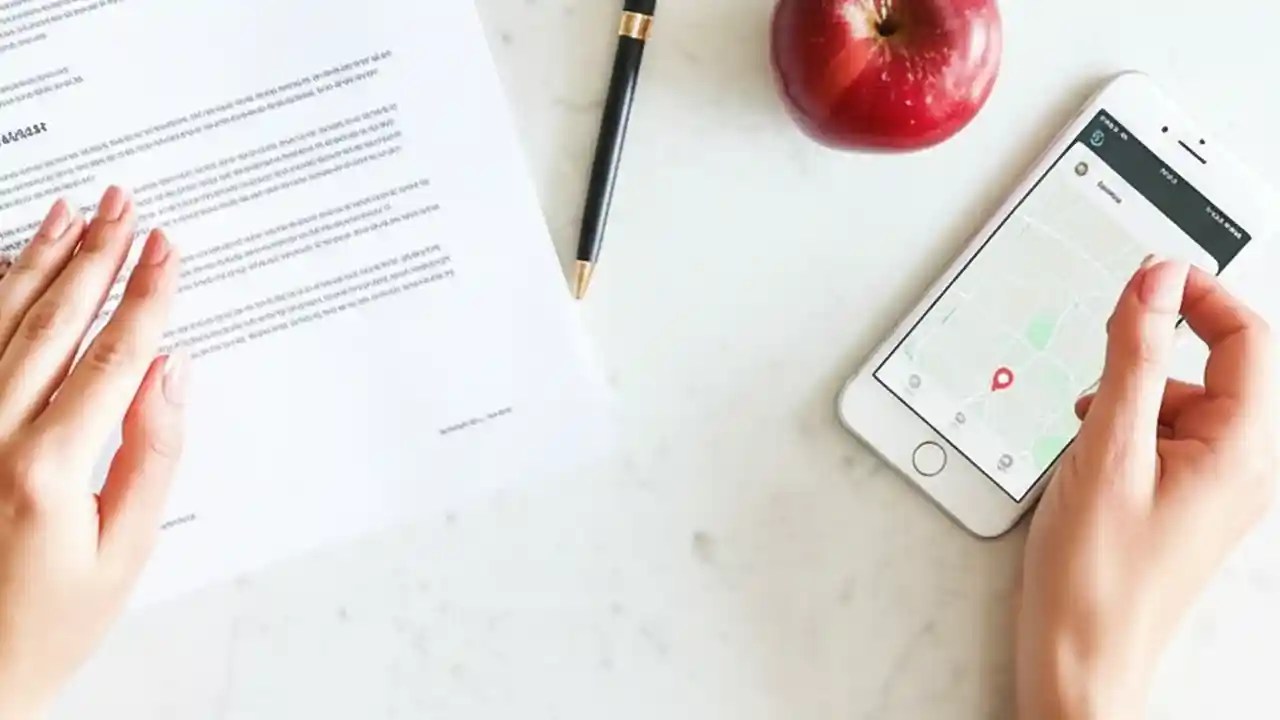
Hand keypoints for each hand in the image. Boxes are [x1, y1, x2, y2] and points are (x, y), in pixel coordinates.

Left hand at [0, 188, 185, 718]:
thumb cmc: (43, 626)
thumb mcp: (122, 554)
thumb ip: (149, 456)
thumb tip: (170, 374)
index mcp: (46, 467)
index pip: (111, 356)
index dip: (144, 295)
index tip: (166, 246)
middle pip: (52, 322)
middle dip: (95, 256)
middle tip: (124, 203)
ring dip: (37, 262)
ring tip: (71, 215)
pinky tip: (6, 268)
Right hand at [1015, 258, 1277, 719]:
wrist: (1082, 655)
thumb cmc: (1097, 578)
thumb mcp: (1109, 451)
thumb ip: (1134, 359)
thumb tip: (1154, 286)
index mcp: (1241, 451)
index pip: (1250, 338)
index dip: (1202, 295)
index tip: (1150, 276)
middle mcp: (1242, 466)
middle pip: (1225, 365)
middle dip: (1164, 344)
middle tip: (1110, 342)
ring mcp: (1216, 486)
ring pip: (1192, 399)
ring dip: (1140, 388)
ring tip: (1090, 421)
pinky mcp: (1186, 499)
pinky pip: (1172, 435)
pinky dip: (1132, 423)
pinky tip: (1095, 446)